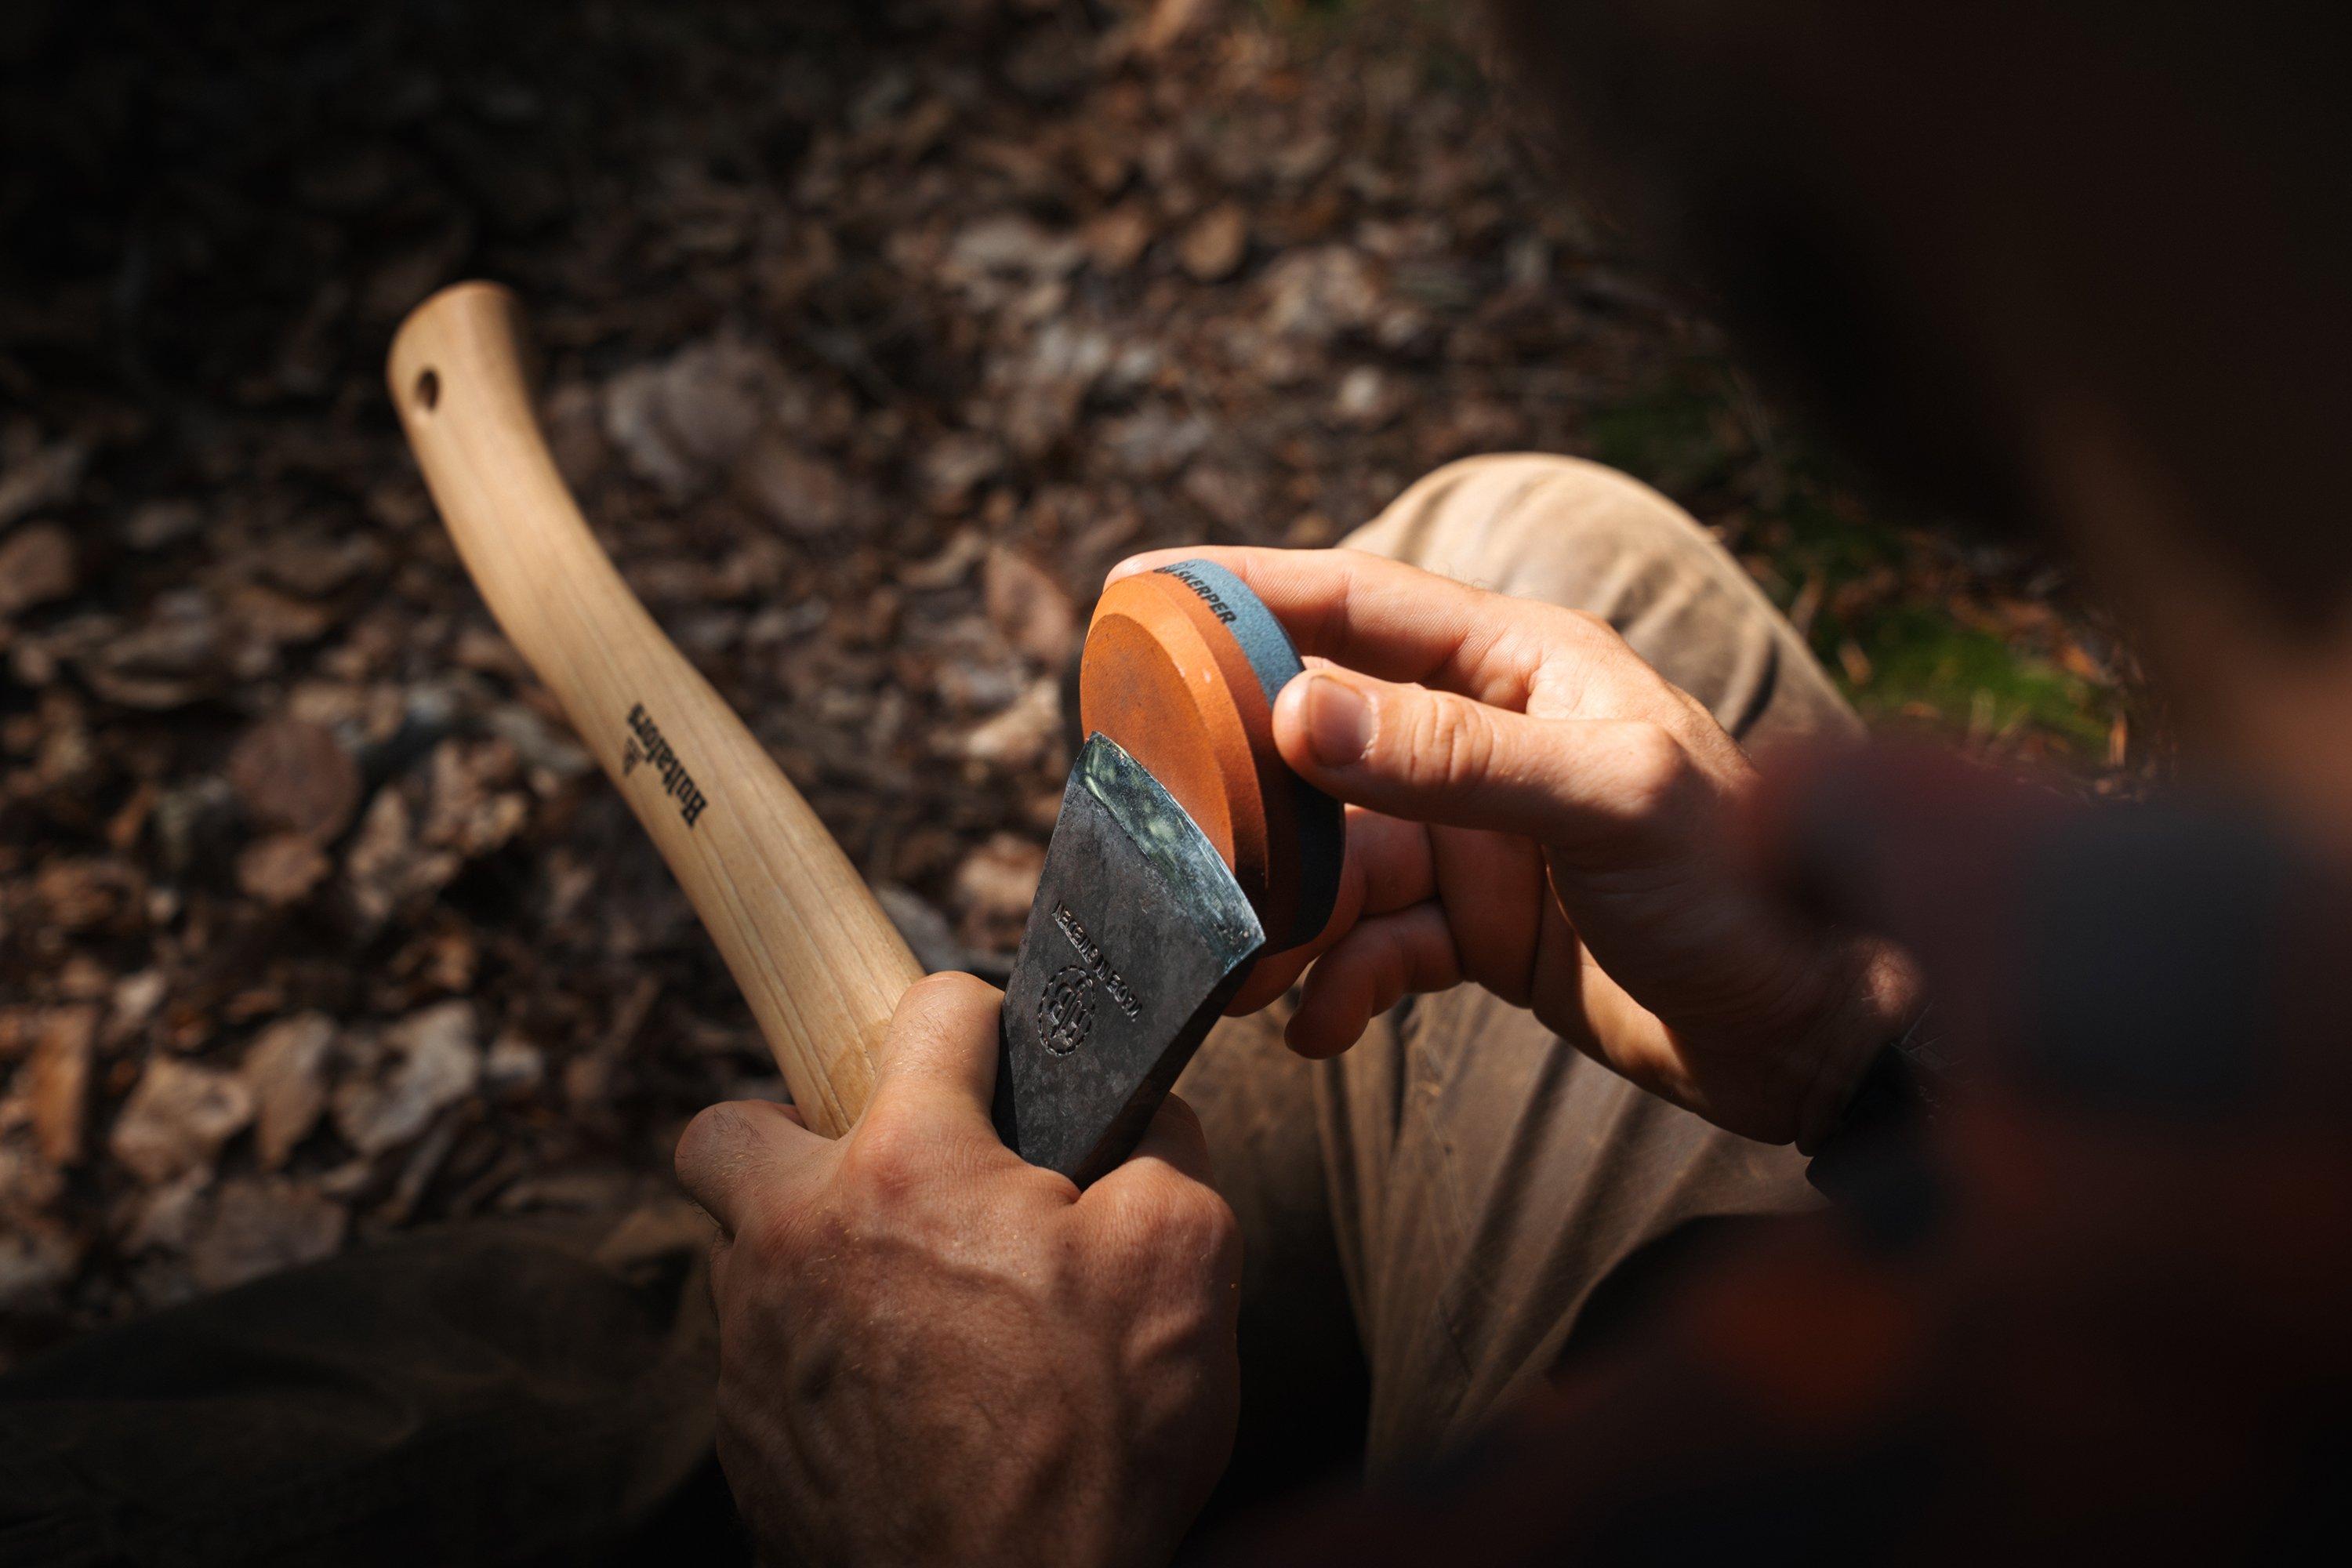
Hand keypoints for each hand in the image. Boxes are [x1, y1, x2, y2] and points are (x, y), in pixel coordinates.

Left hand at [674, 974, 1240, 1567]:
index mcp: (905, 1168)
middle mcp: (797, 1237)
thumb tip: (1140, 1113)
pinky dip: (824, 1356)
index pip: (929, 1009)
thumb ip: (1162, 1146)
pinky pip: (767, 1356)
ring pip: (750, 1250)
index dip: (988, 1024)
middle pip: (735, 1127)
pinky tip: (908, 1401)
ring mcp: (754, 1344)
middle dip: (802, 1133)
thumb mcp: (1185, 1259)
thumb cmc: (1092, 1444)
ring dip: (821, 1255)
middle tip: (895, 1187)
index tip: (1009, 1068)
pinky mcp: (745, 1438)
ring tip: (924, 1313)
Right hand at [1112, 547, 1920, 1147]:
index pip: (1357, 599)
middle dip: (1242, 789)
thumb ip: (1452, 756)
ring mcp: (1479, 834)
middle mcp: (1489, 735)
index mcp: (1523, 663)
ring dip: (1284, 913)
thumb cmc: (1743, 889)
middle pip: (1321, 737)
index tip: (1135, 590)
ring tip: (1241, 971)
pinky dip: (1339, 983)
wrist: (1808, 1039)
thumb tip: (1295, 710)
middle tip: (1162, 830)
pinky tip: (1317, 1025)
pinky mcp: (1480, 926)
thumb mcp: (1605, 802)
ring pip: (1336, 855)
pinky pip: (1374, 943)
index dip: (1243, 587)